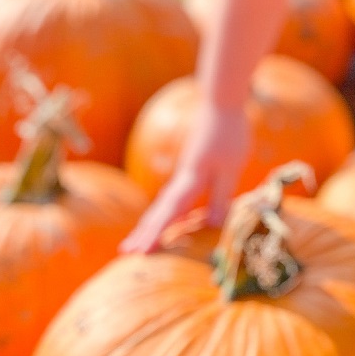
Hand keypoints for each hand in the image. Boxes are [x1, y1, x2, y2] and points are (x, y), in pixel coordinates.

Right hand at [119, 101, 249, 254]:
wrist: (222, 102)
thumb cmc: (229, 133)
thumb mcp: (230, 168)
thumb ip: (220, 196)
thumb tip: (211, 226)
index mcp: (190, 180)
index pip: (169, 214)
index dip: (155, 235)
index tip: (138, 253)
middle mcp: (183, 178)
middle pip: (160, 210)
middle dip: (143, 231)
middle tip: (124, 251)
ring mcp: (186, 172)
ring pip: (165, 203)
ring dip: (152, 222)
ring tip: (138, 238)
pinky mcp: (193, 167)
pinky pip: (176, 196)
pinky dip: (167, 210)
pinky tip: (170, 217)